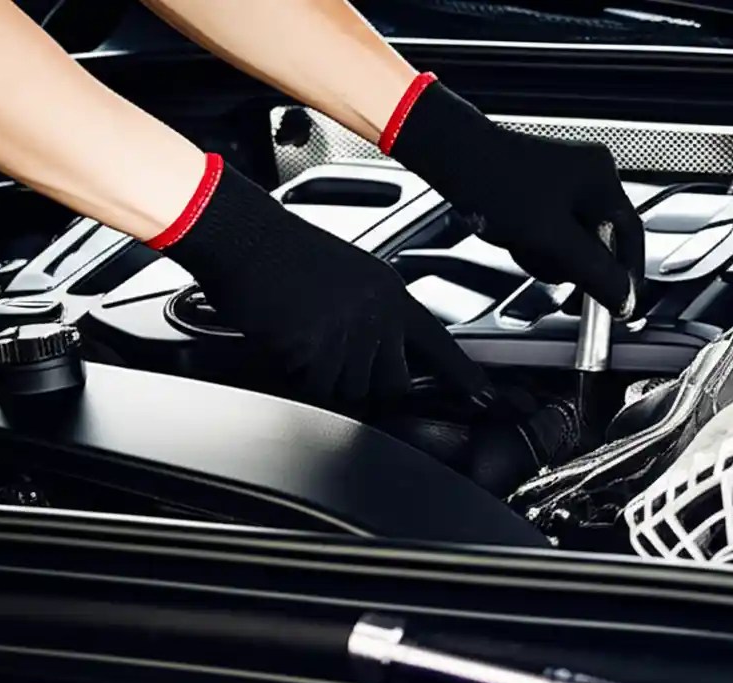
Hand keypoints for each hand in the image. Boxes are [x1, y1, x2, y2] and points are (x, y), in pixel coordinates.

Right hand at [162, 158, 486, 408]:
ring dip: (328, 380)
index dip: (462, 374)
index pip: (437, 341)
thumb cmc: (286, 253)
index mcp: (391, 293)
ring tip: (304, 340)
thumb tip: (380, 354)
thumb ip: (372, 314)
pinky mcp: (315, 347)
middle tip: (338, 361)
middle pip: (393, 382)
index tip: (484, 396)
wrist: (248, 236)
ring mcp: (349, 332)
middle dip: (370, 385)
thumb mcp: (350, 276)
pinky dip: (301, 377)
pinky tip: (289, 345)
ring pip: (352, 390)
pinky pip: (316, 387)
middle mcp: (377, 313)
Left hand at [384, 76, 643, 317]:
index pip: (631, 237)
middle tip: (550, 265)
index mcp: (601, 179)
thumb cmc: (498, 185)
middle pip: (599, 240)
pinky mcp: (540, 188)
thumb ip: (594, 272)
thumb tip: (623, 299)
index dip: (625, 274)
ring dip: (549, 253)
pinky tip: (516, 237)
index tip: (618, 302)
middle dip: (572, 261)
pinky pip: (551, 229)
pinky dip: (535, 241)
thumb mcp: (554, 240)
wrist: (453, 159)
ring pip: (571, 239)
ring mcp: (563, 180)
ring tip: (523, 244)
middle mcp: (588, 175)